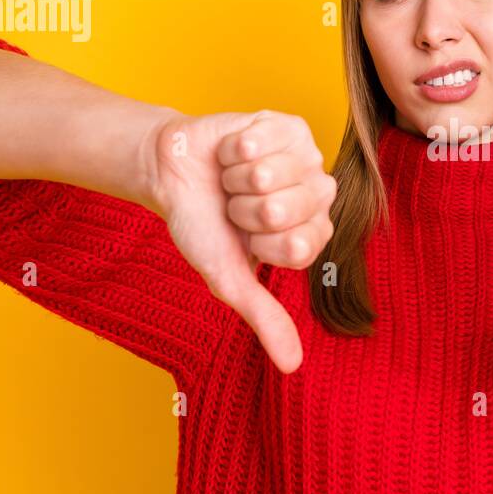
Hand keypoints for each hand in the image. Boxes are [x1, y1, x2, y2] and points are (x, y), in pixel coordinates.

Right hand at [145, 110, 335, 373]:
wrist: (173, 174)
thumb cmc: (204, 226)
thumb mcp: (229, 279)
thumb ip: (265, 319)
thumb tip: (292, 366)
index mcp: (311, 236)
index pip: (299, 246)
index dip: (260, 241)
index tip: (246, 238)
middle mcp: (318, 198)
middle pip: (286, 209)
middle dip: (244, 209)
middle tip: (235, 204)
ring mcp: (309, 160)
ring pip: (272, 174)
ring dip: (238, 178)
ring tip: (233, 178)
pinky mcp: (291, 126)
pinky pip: (264, 140)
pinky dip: (236, 148)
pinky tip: (234, 151)